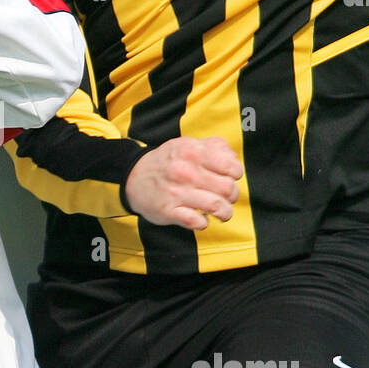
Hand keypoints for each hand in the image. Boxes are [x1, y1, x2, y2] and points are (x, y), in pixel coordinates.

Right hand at [124, 137, 242, 228]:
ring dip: (225, 213)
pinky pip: (197, 222)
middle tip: (226, 197)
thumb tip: (233, 158)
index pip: (232, 167)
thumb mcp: (187, 144)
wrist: (133, 177)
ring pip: (217, 207)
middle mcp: (185, 171)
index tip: (230, 177)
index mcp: (192, 152)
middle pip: (228, 189)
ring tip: (222, 212)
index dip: (236, 174)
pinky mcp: (169, 211)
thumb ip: (213, 146)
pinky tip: (201, 218)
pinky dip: (203, 223)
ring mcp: (177, 192)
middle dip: (232, 196)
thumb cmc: (167, 162)